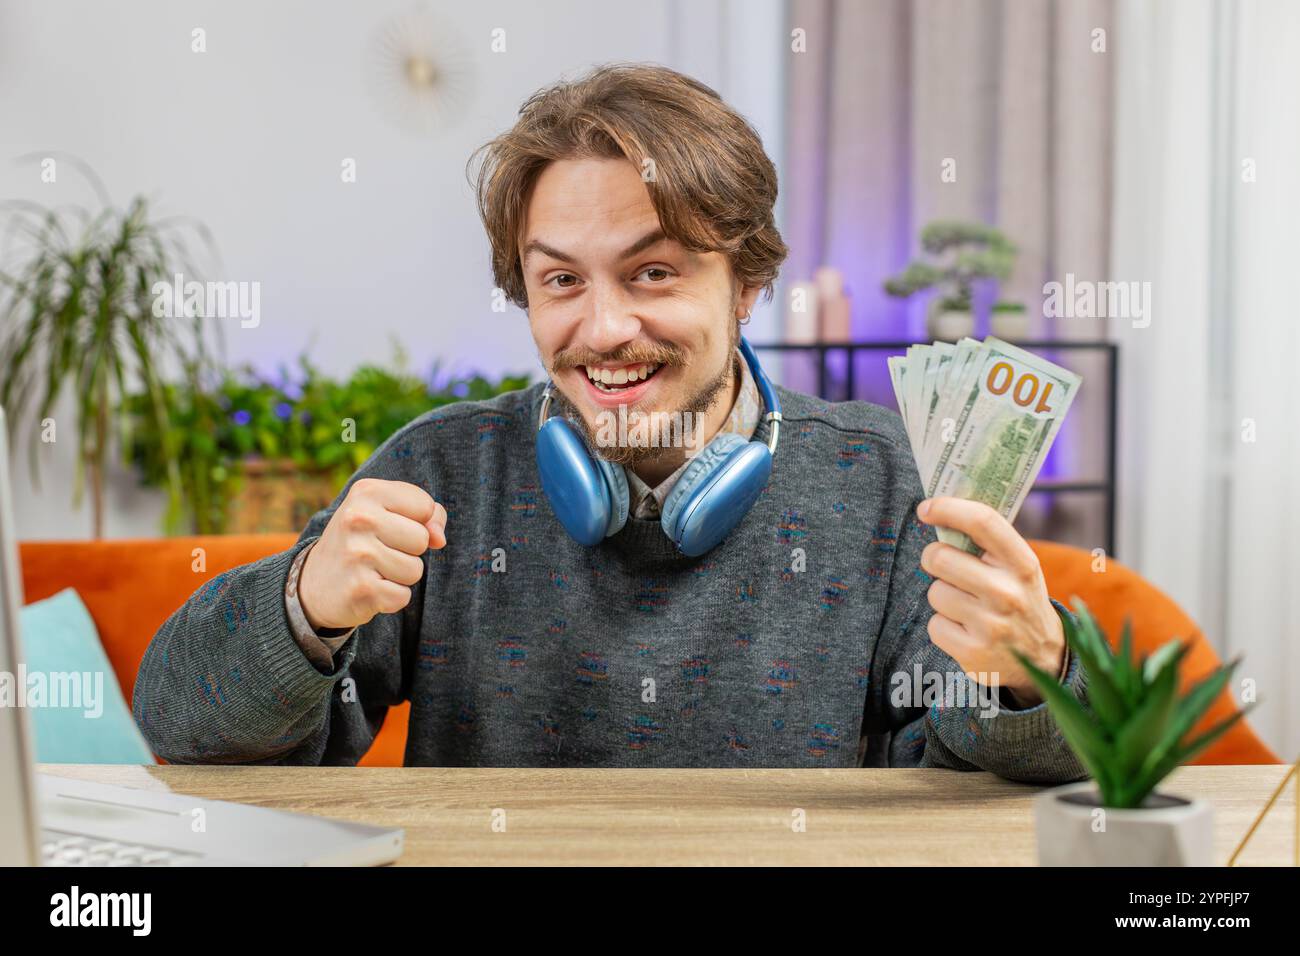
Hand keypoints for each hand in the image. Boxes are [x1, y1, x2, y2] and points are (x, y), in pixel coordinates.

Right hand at [298, 478, 447, 630]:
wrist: (312, 583)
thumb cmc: (361, 542)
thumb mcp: (387, 513)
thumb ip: (427, 516)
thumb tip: (439, 539)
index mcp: (366, 492)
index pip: (426, 507)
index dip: (418, 522)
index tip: (389, 527)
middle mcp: (358, 518)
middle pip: (422, 539)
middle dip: (408, 551)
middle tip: (377, 551)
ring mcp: (357, 554)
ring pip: (415, 570)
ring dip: (399, 576)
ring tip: (372, 570)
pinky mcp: (361, 589)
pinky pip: (403, 596)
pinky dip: (390, 598)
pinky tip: (368, 588)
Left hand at [915, 497, 1064, 705]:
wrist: (1045, 660)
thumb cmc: (1019, 600)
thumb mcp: (1019, 569)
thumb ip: (989, 543)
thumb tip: (940, 510)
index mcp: (1022, 564)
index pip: (982, 522)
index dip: (948, 509)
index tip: (926, 508)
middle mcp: (1008, 592)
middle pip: (940, 557)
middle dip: (934, 559)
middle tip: (946, 567)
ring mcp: (991, 624)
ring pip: (935, 592)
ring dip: (943, 597)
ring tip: (968, 607)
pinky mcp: (973, 652)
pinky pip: (934, 625)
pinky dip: (944, 627)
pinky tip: (967, 631)